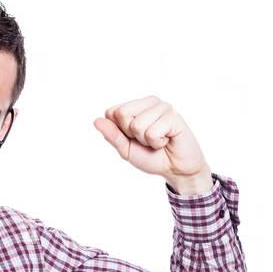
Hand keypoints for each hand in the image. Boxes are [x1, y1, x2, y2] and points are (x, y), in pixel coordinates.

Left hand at [93, 96, 212, 194]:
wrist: (175, 169)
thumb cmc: (151, 157)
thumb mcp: (126, 149)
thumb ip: (112, 135)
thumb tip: (96, 121)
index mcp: (135, 106)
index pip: (112, 112)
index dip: (119, 131)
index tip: (133, 138)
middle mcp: (148, 102)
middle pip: (123, 114)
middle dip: (132, 134)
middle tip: (147, 139)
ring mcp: (162, 107)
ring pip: (137, 124)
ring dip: (147, 140)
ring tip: (158, 140)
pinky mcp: (173, 115)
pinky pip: (152, 132)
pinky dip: (157, 143)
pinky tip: (167, 140)